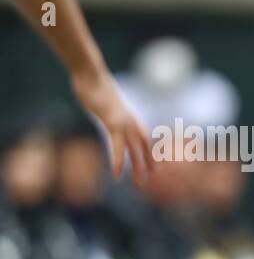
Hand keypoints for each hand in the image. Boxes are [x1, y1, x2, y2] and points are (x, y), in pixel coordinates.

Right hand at [71, 68, 153, 183]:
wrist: (90, 73)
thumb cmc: (94, 85)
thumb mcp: (105, 100)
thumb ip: (109, 108)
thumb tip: (106, 109)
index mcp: (131, 117)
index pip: (146, 139)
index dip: (151, 153)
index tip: (156, 167)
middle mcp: (131, 121)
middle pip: (145, 146)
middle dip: (149, 163)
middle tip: (152, 180)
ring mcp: (124, 122)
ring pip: (136, 150)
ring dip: (138, 168)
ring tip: (139, 184)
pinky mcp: (113, 123)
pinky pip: (118, 146)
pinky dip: (119, 161)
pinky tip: (117, 174)